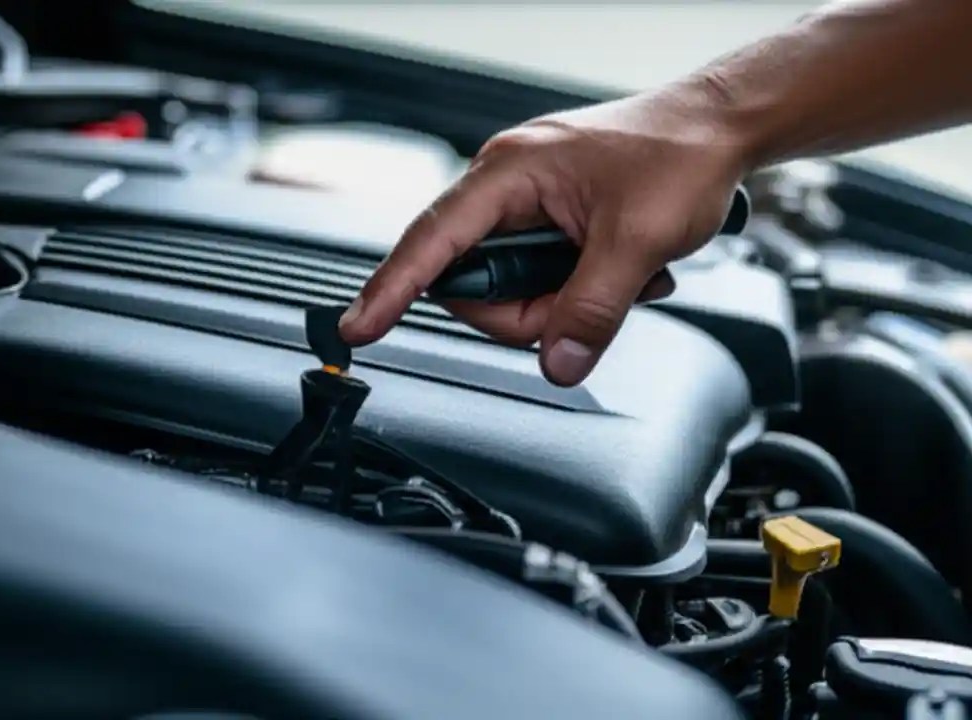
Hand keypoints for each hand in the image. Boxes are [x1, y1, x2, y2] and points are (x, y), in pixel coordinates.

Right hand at [337, 89, 750, 385]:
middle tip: (584, 304)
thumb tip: (558, 364)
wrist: (721, 128)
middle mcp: (505, 185)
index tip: (358, 326)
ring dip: (560, 300)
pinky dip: (574, 288)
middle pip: (474, 280)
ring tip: (619, 278)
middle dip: (526, 310)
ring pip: (509, 286)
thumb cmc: (678, 154)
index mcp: (509, 172)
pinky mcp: (547, 219)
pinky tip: (619, 270)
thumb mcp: (638, 242)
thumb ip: (591, 310)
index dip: (391, 289)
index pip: (431, 241)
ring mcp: (525, 203)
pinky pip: (536, 275)